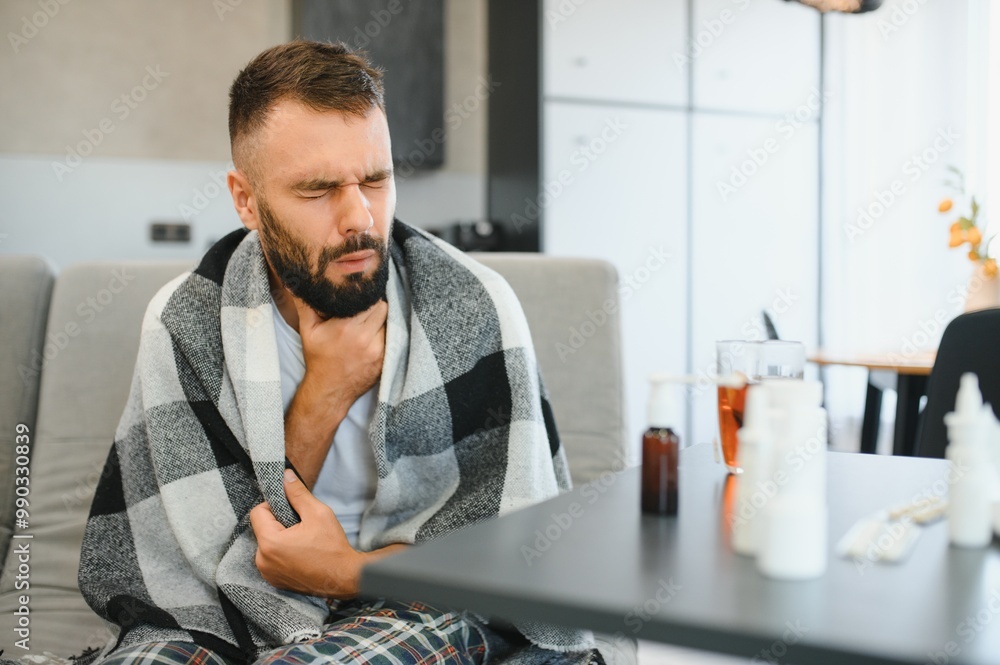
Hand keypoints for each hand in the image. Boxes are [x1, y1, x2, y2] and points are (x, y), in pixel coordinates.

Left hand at [249, 469, 407, 598]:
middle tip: (301, 526)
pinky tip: (301, 553)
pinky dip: (282, 553)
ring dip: (280, 538)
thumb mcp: (317, 513)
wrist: (344, 577)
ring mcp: (267, 573)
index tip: (291, 508)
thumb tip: (285, 476)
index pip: (257, 512)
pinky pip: (271, 559)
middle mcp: (262, 560)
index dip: (274, 505)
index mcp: (270, 543)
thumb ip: (298, 493)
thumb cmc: (332, 547)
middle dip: (278, 523)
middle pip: (262, 528)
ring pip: (266, 544)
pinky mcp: (274, 581)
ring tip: (302, 541)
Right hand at [291, 295, 386, 410]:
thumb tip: (296, 285)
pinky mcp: (385, 360)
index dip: (368, 295)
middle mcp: (365, 338)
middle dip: (376, 305)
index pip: (370, 300)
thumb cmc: (318, 358)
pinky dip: (386, 334)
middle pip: (383, 308)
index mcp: (346, 328)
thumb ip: (305, 306)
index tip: (363, 294)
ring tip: (371, 321)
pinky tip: (375, 335)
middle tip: (367, 307)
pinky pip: (392, 339)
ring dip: (382, 320)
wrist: (329, 390)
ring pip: (390, 323)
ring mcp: (378, 350)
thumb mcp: (308, 331)